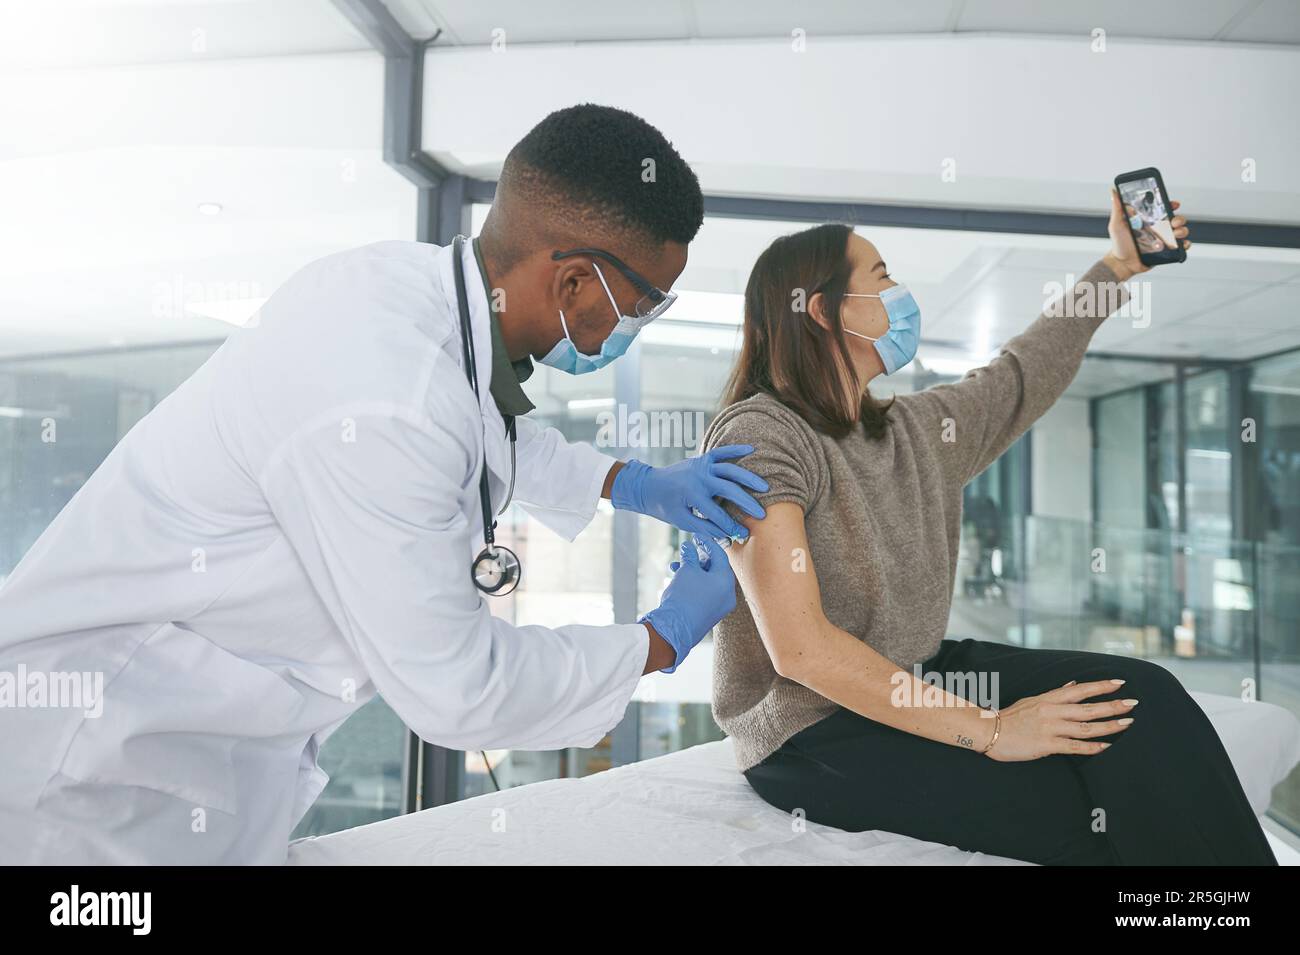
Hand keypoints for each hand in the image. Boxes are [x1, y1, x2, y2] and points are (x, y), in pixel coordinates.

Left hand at [610, 446, 767, 540]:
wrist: (649, 486)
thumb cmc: (665, 507)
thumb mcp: (682, 521)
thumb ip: (705, 528)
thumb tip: (728, 536)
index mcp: (692, 495)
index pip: (718, 514)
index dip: (732, 526)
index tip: (744, 534)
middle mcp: (699, 477)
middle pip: (730, 490)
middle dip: (747, 503)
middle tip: (762, 514)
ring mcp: (701, 465)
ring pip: (730, 470)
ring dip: (748, 478)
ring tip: (764, 487)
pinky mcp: (702, 458)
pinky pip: (721, 452)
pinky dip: (736, 449)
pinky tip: (752, 449)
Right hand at [639, 535, 736, 672]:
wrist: (674, 629)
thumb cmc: (683, 597)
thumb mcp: (686, 571)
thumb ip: (690, 556)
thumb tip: (688, 547)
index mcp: (726, 581)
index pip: (720, 556)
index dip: (707, 543)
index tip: (696, 536)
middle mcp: (727, 594)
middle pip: (716, 569)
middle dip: (699, 559)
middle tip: (688, 551)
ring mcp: (720, 606)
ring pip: (709, 582)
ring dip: (693, 571)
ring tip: (676, 566)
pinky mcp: (711, 614)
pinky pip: (706, 593)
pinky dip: (695, 584)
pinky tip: (679, 580)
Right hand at [982, 679, 1137, 761]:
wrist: (988, 731)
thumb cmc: (1010, 717)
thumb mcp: (1032, 700)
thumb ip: (1055, 694)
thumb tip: (1073, 684)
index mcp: (1048, 699)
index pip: (1080, 689)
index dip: (1101, 686)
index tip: (1120, 683)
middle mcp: (1052, 711)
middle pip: (1088, 707)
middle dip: (1112, 706)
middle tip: (1133, 704)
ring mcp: (1050, 728)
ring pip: (1086, 727)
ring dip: (1109, 725)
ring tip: (1127, 723)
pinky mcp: (1046, 744)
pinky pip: (1074, 746)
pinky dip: (1092, 747)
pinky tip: (1106, 746)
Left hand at [1105, 187, 1189, 279]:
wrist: (1121, 263)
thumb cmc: (1119, 244)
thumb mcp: (1116, 224)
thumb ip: (1117, 208)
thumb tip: (1113, 191)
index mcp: (1149, 220)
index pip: (1164, 209)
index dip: (1171, 205)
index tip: (1174, 204)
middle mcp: (1159, 228)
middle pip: (1176, 219)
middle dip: (1179, 218)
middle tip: (1173, 221)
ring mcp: (1164, 239)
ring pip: (1181, 231)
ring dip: (1182, 230)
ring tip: (1175, 233)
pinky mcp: (1167, 251)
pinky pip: (1181, 246)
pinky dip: (1185, 244)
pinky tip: (1181, 244)